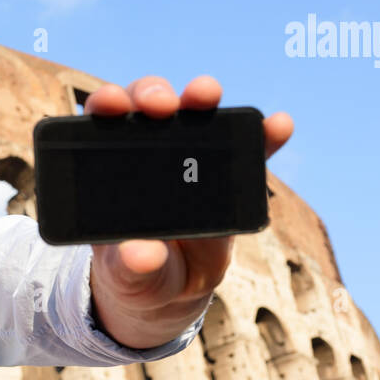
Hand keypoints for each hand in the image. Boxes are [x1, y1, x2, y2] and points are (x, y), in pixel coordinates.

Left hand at [84, 75, 293, 348]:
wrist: (169, 285)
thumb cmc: (133, 271)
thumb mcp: (125, 274)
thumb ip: (129, 266)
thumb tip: (141, 255)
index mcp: (109, 166)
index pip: (101, 122)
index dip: (106, 104)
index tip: (111, 105)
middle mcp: (146, 150)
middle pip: (147, 106)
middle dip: (153, 94)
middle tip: (162, 105)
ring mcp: (188, 159)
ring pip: (194, 115)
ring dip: (201, 97)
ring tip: (208, 94)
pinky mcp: (227, 177)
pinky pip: (247, 150)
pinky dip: (263, 135)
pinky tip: (277, 126)